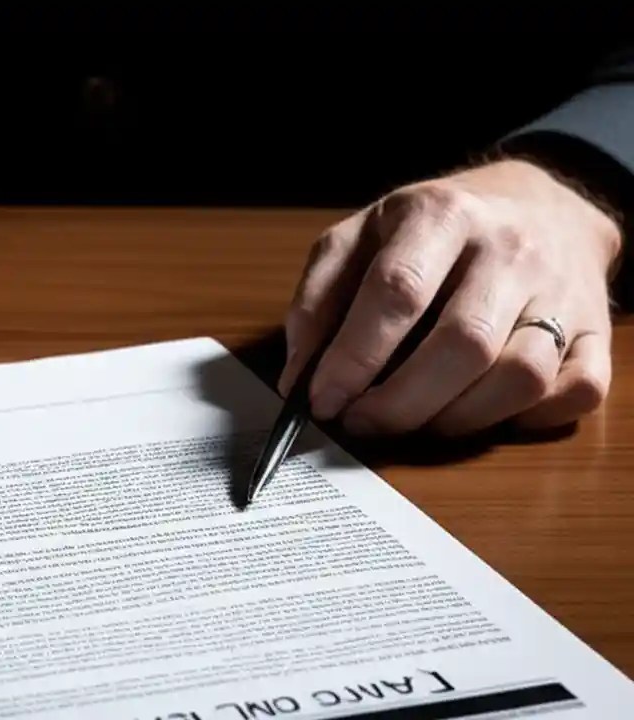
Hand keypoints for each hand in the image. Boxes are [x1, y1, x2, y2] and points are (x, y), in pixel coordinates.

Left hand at [280, 158, 622, 435]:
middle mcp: (509, 248)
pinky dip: (529, 419)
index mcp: (441, 215)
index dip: (354, 356)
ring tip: (416, 422)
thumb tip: (296, 378)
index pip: (398, 291)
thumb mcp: (359, 238)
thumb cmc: (431, 231)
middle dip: (400, 402)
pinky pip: (577, 391)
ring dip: (458, 419)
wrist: (537, 202)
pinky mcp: (598, 331)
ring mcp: (562, 291)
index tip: (322, 400)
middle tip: (360, 423)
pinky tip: (484, 414)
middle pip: (462, 343)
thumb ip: (318, 300)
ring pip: (521, 375)